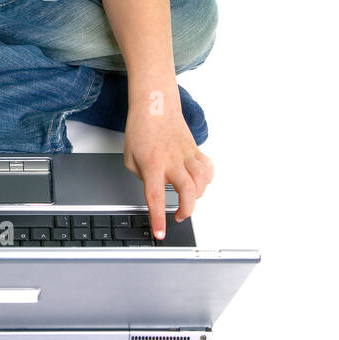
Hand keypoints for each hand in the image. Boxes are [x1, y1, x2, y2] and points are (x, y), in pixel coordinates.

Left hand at [123, 95, 212, 238]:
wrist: (155, 105)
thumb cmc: (141, 129)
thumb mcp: (130, 158)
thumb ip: (142, 178)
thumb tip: (156, 189)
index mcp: (152, 164)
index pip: (155, 196)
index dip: (158, 219)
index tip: (161, 234)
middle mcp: (172, 161)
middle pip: (188, 191)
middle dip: (187, 210)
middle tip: (178, 215)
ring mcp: (186, 155)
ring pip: (202, 181)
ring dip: (197, 196)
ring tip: (186, 198)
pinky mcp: (195, 150)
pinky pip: (208, 168)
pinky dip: (207, 180)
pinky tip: (197, 182)